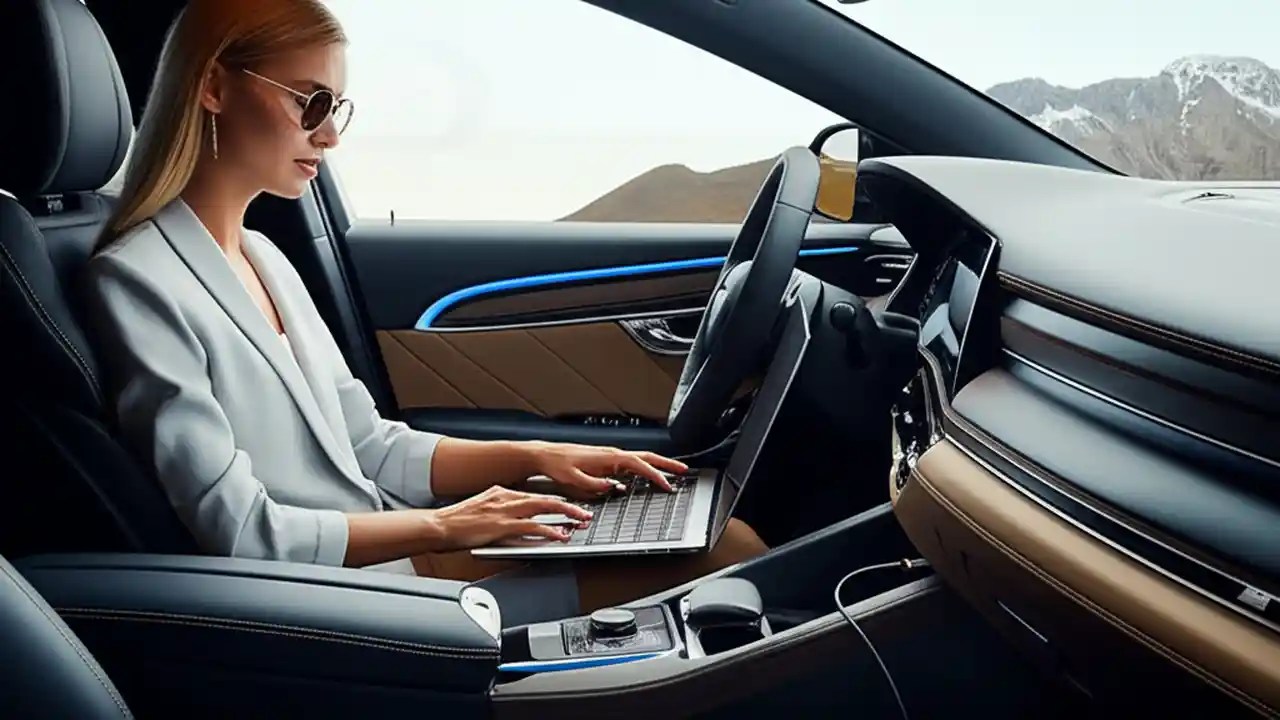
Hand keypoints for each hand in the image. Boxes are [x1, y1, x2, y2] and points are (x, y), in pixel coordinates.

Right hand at [427, 486, 592, 550]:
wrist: (438, 525)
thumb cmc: (456, 521)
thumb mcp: (483, 509)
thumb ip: (502, 511)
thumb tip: (519, 520)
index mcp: (502, 492)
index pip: (535, 494)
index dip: (555, 501)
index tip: (569, 506)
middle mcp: (506, 498)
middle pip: (545, 499)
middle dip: (568, 505)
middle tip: (584, 512)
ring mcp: (504, 512)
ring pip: (542, 509)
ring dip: (565, 515)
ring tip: (580, 521)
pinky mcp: (501, 527)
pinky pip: (531, 528)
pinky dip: (548, 531)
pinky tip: (559, 536)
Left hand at [529, 442, 688, 494]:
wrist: (545, 455)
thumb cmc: (558, 464)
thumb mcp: (574, 479)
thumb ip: (594, 485)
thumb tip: (613, 488)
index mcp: (608, 457)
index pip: (639, 464)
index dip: (655, 474)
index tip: (667, 484)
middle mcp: (612, 454)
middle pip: (646, 457)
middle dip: (666, 464)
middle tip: (683, 471)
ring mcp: (610, 456)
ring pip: (640, 459)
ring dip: (657, 465)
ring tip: (671, 473)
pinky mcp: (606, 461)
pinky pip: (631, 463)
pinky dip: (644, 468)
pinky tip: (646, 477)